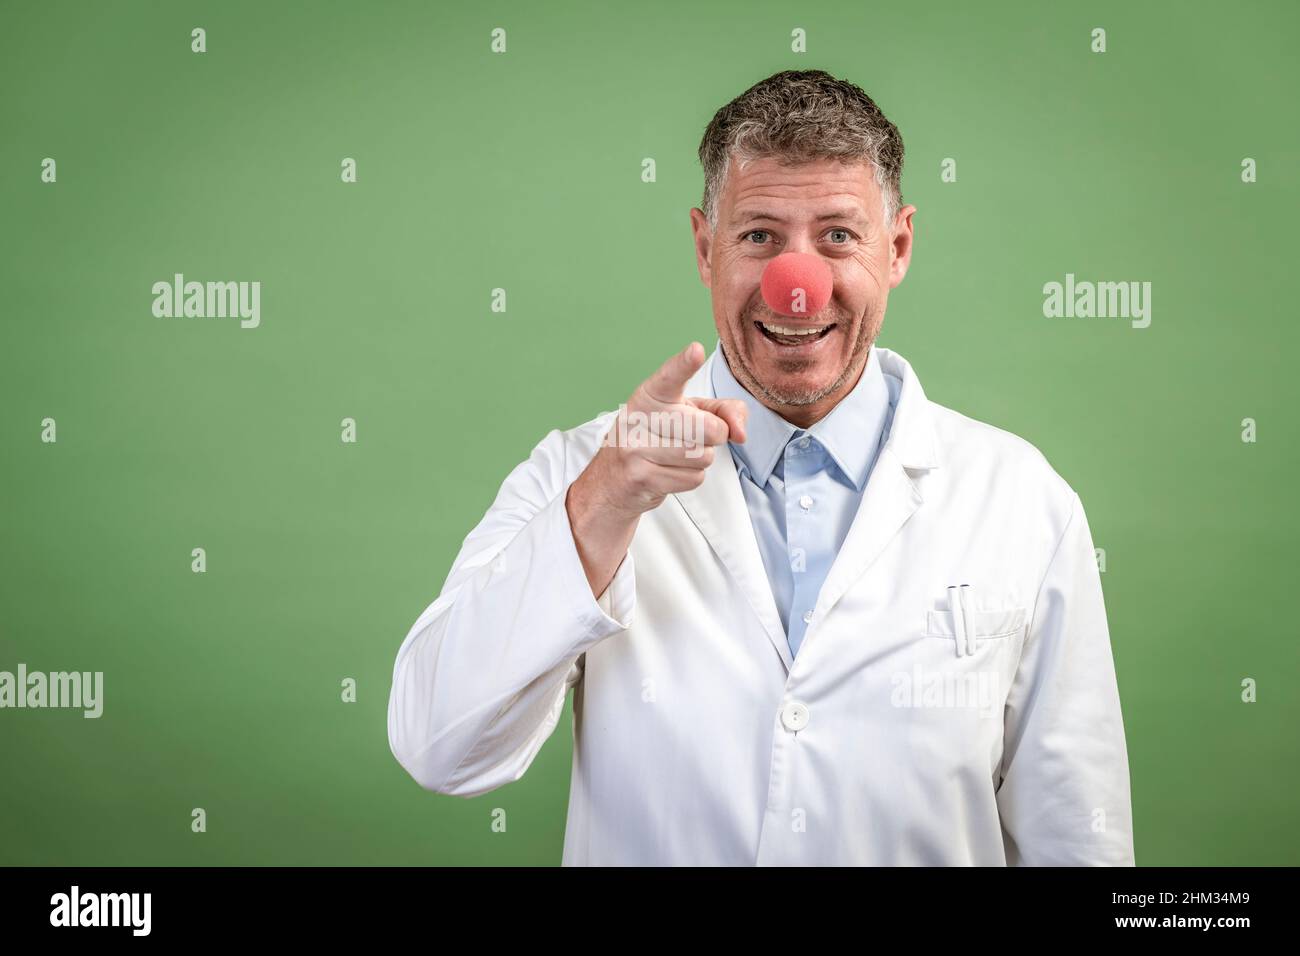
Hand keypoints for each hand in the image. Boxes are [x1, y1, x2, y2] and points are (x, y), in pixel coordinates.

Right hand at [566, 342, 745, 595]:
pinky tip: (667, 473)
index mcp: (651, 394)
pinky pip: (692, 479)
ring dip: (700, 460)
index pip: (670, 377)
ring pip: (702, 456)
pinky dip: (688, 479)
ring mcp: (636, 447)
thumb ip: (723, 412)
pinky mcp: (640, 476)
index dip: (685, 365)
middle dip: (715, 436)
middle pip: (709, 428)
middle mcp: (639, 416)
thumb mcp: (688, 415)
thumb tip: (740, 433)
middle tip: (694, 436)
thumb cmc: (656, 440)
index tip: (696, 350)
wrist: (612, 479)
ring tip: (675, 456)